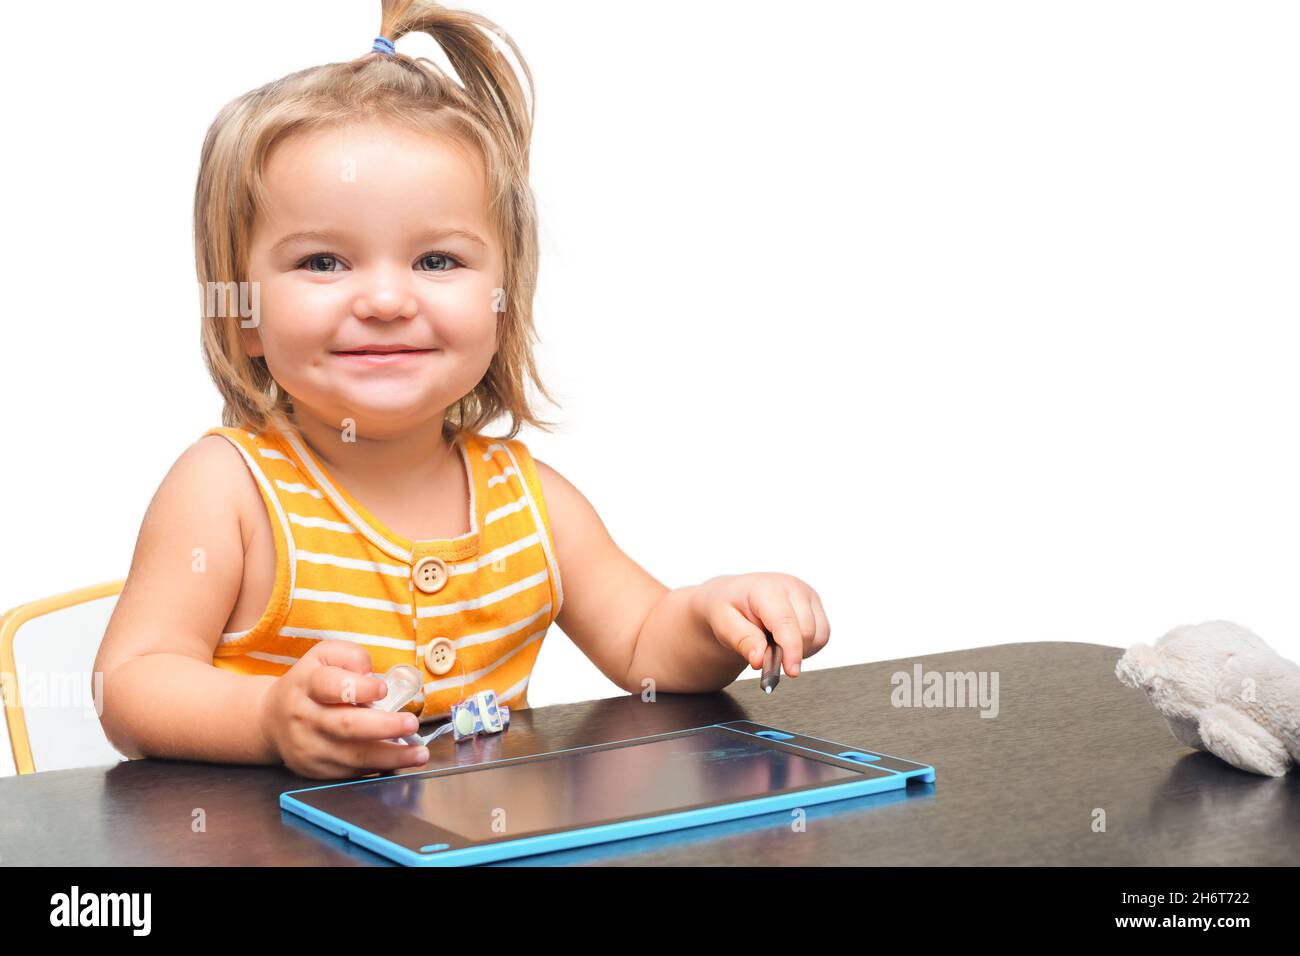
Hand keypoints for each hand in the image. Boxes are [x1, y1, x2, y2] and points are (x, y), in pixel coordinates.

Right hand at [256, 640, 429, 778]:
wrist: (271, 719)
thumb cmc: (309, 683)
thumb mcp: (324, 655)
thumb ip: (351, 657)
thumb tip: (372, 676)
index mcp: (307, 684)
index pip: (331, 686)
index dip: (359, 688)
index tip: (383, 690)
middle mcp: (304, 717)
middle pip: (346, 726)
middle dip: (384, 726)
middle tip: (411, 723)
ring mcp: (308, 747)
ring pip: (352, 756)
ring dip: (390, 756)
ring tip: (418, 753)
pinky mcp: (315, 769)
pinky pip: (350, 772)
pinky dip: (377, 768)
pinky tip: (399, 761)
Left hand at [690, 573, 829, 676]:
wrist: (732, 598)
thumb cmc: (727, 609)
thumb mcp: (722, 624)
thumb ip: (741, 640)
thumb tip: (760, 659)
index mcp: (766, 588)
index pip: (786, 622)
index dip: (791, 649)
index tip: (791, 671)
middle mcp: (792, 586)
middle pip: (806, 632)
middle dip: (788, 652)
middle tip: (763, 653)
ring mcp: (806, 594)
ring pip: (818, 636)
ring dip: (799, 649)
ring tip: (772, 641)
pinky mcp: (815, 605)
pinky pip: (822, 636)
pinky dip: (806, 646)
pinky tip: (785, 639)